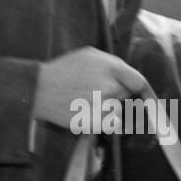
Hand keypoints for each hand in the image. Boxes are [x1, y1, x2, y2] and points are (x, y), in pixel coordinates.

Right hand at [33, 47, 151, 129]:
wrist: (38, 89)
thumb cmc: (63, 71)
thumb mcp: (89, 56)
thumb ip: (113, 64)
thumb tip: (132, 78)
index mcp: (111, 67)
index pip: (138, 82)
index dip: (141, 90)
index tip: (142, 96)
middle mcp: (111, 86)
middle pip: (126, 96)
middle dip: (117, 96)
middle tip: (96, 94)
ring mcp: (105, 106)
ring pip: (118, 111)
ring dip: (108, 109)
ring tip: (87, 103)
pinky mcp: (98, 122)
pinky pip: (111, 124)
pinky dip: (104, 122)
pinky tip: (87, 113)